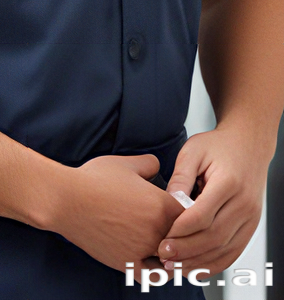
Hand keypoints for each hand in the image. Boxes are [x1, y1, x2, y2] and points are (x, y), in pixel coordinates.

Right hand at [49, 152, 183, 279]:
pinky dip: (158, 271)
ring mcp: (142, 249)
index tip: (190, 212)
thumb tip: (158, 166)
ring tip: (175, 250)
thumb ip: (149, 164)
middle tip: (187, 233)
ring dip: (175, 256)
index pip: (193, 215)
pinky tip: (158, 264)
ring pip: (171, 260)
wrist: (68, 200)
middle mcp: (157, 230)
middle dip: (187, 236)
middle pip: (185, 240)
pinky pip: (151, 274)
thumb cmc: (95, 179)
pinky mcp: (126, 263)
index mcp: (162, 205)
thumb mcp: (127, 163)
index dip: (193, 213)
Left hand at [158, 126, 267, 274]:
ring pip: (224, 250)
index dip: (180, 231)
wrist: (249, 146)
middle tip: (163, 255)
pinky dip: (213, 264)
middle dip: (186, 251)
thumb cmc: (219, 146)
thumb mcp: (194, 150)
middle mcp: (244, 203)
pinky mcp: (250, 227)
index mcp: (229, 182)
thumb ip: (180, 176)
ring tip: (174, 266)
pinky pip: (233, 252)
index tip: (161, 239)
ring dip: (198, 262)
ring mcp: (251, 217)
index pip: (202, 215)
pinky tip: (194, 266)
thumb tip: (167, 203)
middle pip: (213, 237)